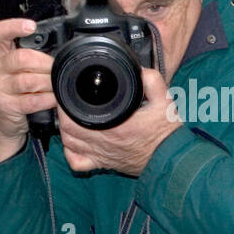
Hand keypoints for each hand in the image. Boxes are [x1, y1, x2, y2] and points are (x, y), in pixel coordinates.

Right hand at [0, 17, 55, 168]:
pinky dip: (47, 99)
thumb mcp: (18, 71)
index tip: (31, 26)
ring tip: (57, 85)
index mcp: (0, 55)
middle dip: (45, 63)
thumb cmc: (16, 92)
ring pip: (28, 80)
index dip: (14, 26)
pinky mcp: (6, 106)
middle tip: (56, 69)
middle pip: (21, 58)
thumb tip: (60, 50)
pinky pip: (31, 101)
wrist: (2, 123)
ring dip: (48, 83)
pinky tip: (53, 99)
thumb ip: (32, 58)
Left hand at [55, 68, 179, 176]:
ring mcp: (102, 155)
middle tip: (68, 102)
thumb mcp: (165, 101)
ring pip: (69, 144)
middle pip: (67, 129)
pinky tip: (75, 142)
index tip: (69, 92)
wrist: (170, 159)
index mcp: (116, 125)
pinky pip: (77, 163)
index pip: (75, 115)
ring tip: (70, 118)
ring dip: (65, 131)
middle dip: (63, 114)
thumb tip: (137, 68)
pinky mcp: (104, 164)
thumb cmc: (166, 133)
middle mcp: (104, 142)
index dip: (66, 102)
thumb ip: (151, 81)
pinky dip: (70, 152)